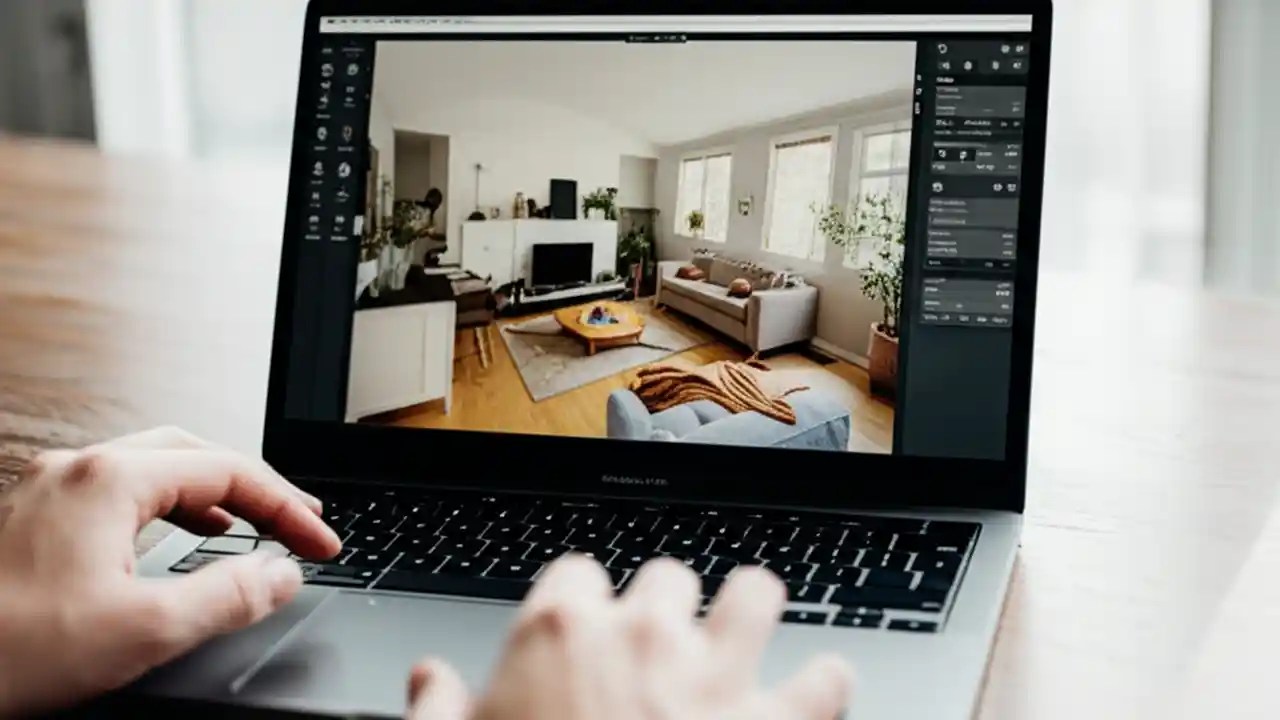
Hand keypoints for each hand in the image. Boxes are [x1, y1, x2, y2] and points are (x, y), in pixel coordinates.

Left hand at [0, 427, 342, 714]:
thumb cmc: (8, 651)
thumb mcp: (141, 631)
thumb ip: (227, 597)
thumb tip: (280, 575)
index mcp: (109, 480)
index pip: (228, 470)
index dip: (287, 507)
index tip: (321, 543)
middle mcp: (78, 469)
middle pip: (194, 453)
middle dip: (255, 486)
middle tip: (298, 523)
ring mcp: (50, 490)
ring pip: (155, 466)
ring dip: (213, 491)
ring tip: (253, 523)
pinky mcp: (33, 518)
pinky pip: (121, 490)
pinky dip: (171, 505)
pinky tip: (179, 534)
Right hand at [406, 555, 853, 719]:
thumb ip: (437, 713)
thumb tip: (429, 681)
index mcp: (559, 636)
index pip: (575, 572)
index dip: (581, 606)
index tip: (582, 632)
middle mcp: (643, 636)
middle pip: (666, 577)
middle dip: (664, 609)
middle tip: (659, 651)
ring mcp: (715, 675)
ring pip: (753, 594)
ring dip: (751, 612)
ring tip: (745, 632)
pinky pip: (824, 678)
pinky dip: (823, 685)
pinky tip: (814, 695)